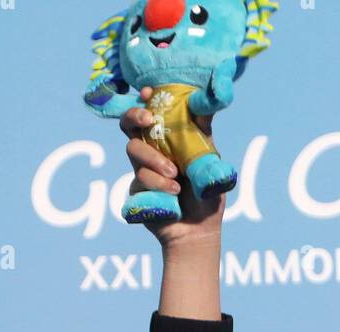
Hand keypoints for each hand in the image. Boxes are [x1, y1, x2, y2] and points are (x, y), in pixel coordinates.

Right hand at [120, 87, 225, 247]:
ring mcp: (142, 171)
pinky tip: (173, 195)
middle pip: (129, 125)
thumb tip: (209, 96)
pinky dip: (157, 186)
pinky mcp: (136, 192)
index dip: (144, 100)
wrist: (199, 230)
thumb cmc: (207, 194)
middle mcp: (152, 151)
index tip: (148, 93)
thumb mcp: (210, 157)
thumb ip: (203, 130)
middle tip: (147, 120)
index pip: (150, 112)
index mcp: (168, 139)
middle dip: (134, 117)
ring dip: (154, 161)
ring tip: (175, 177)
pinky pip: (138, 180)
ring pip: (134, 152)